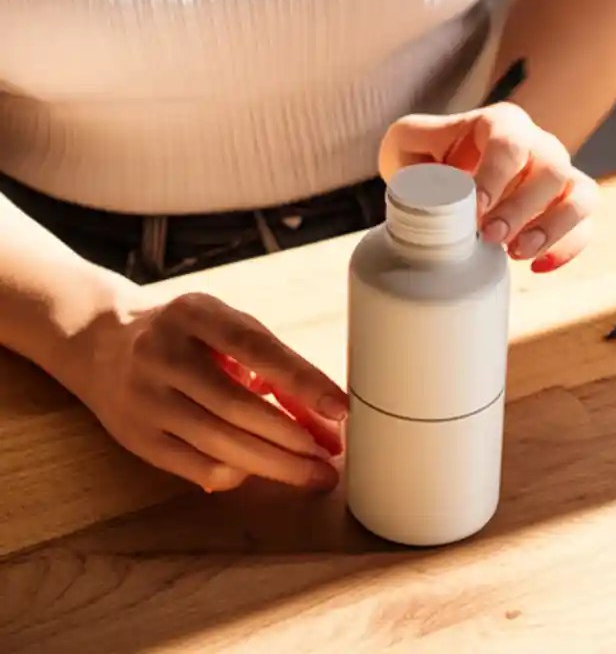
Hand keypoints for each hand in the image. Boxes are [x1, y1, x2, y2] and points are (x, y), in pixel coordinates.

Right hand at [61, 291, 346, 492]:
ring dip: (277, 466)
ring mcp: (144, 399)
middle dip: (294, 440)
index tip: (341, 409)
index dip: (303, 382)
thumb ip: (274, 362)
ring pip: (220, 445)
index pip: (257, 348)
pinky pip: (199, 468)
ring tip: (314, 474)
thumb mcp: (225, 326)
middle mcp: (163, 355)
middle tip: (332, 459)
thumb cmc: (189, 338)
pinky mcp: (136, 438)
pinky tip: (261, 469)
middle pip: (238, 408)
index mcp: (195, 314)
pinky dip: (240, 474)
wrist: (101, 345)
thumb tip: (329, 416)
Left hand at [379, 103, 599, 272]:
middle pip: (552, 168)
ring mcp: (559, 176)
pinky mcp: (568, 207)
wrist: (445, 178)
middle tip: (488, 237)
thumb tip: (438, 179)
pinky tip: (536, 267)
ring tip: (516, 254)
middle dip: (522, 208)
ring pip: (581, 195)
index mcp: (503, 123)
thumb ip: (414, 146)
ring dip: (553, 229)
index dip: (496, 176)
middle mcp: (539, 144)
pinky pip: (585, 226)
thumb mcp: (409, 142)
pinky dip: (567, 249)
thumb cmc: (428, 157)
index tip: (474, 208)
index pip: (510, 142)